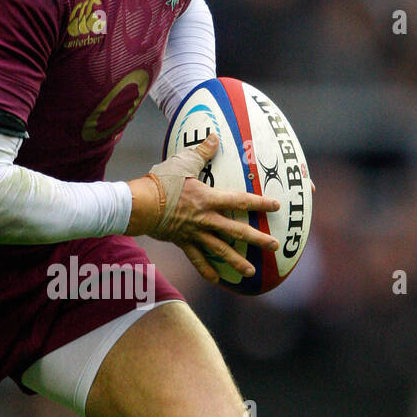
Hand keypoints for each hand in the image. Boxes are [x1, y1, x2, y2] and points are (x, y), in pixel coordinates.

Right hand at [127, 134, 281, 283]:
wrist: (140, 205)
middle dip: (257, 239)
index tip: (276, 206)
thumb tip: (214, 136)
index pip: (240, 201)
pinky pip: (197, 259)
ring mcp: (195, 233)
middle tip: (274, 246)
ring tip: (250, 271)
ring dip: (236, 261)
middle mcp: (206, 219)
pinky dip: (207, 270)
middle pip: (237, 231)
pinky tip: (216, 279)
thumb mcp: (183, 162)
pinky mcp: (183, 242)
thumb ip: (202, 151)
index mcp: (209, 199)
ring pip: (220, 250)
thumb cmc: (161, 182)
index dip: (260, 203)